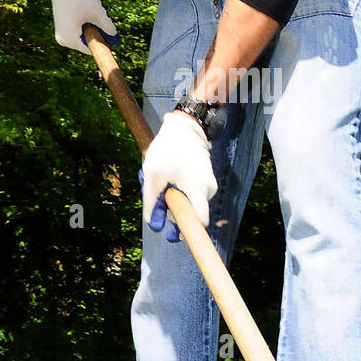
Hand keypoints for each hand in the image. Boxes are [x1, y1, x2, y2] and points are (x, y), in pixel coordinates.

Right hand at [46, 0, 117, 52]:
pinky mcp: (61, 24)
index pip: (91, 49)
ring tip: (90, 10)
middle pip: (86, 42)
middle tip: (102, 18)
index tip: (114, 41)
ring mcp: (61, 32)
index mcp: (70, 40)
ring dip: (91, 26)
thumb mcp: (97, 13)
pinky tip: (85, 9)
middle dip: (97, 32)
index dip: (103, 45)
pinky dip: (85, 22)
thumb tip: (114, 35)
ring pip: (83, 34)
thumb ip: (107, 27)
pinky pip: (77, 29)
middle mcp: (63, 39)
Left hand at [141, 111, 217, 238]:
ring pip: (189, 200)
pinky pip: (191, 191)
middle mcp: (208, 188)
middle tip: (156, 196)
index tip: (174, 234)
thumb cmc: (168, 148)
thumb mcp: (153, 175)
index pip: (200, 222)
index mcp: (198, 189)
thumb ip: (152, 202)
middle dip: (171, 208)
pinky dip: (177, 187)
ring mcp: (208, 182)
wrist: (185, 125)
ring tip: (159, 180)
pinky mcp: (205, 177)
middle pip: (191, 211)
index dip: (187, 230)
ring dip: (172, 196)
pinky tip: (166, 175)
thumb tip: (154, 224)